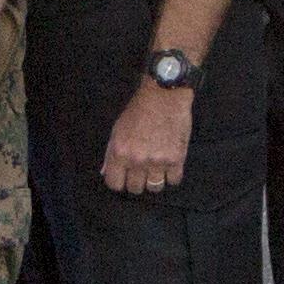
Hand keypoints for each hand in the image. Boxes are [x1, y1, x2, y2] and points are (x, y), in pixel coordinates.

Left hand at [102, 77, 195, 195]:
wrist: (165, 95)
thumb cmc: (139, 109)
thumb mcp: (118, 129)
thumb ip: (111, 153)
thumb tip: (106, 173)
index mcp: (119, 153)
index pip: (115, 184)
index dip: (119, 181)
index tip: (125, 176)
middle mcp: (137, 161)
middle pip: (135, 189)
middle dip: (138, 181)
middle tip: (142, 170)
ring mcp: (158, 162)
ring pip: (155, 188)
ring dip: (155, 180)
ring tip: (157, 168)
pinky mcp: (177, 159)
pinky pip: (174, 181)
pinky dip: (172, 175)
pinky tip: (170, 164)